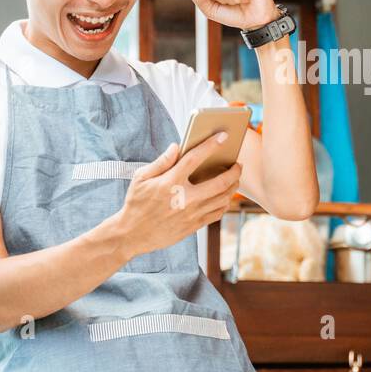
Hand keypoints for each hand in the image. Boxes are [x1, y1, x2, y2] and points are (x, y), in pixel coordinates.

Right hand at [102, 134, 242, 260]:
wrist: (132, 235)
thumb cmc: (136, 203)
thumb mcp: (141, 178)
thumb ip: (161, 161)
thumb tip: (176, 146)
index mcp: (170, 182)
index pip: (195, 158)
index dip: (211, 145)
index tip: (223, 136)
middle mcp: (185, 198)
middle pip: (220, 182)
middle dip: (234, 171)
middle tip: (238, 164)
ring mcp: (191, 214)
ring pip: (223, 199)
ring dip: (233, 187)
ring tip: (235, 179)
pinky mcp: (193, 226)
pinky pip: (217, 213)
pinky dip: (225, 203)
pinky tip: (225, 197)